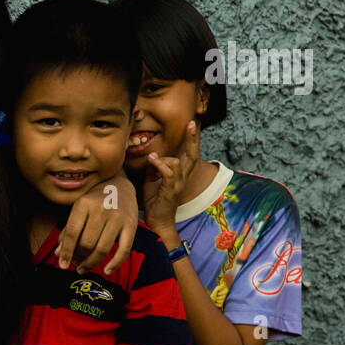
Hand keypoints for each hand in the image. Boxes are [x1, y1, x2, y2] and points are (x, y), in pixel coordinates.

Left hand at [56, 173, 137, 274]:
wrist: (119, 184)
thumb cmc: (94, 199)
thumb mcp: (78, 209)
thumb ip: (68, 231)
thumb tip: (58, 254)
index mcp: (84, 204)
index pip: (72, 233)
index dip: (66, 252)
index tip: (62, 265)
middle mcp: (101, 209)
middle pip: (87, 243)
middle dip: (79, 258)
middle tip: (75, 265)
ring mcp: (118, 217)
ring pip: (102, 249)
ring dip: (92, 263)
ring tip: (84, 268)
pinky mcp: (132, 224)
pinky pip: (124, 249)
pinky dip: (115, 264)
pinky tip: (106, 271)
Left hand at [142, 121, 198, 241]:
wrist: (157, 220)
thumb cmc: (155, 200)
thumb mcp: (153, 179)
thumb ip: (155, 167)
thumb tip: (153, 155)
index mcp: (180, 174)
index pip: (189, 153)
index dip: (191, 139)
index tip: (192, 124)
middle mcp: (183, 177)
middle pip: (193, 154)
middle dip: (192, 139)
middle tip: (192, 124)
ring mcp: (178, 183)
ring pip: (176, 162)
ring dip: (162, 159)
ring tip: (152, 159)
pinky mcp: (171, 189)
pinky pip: (169, 172)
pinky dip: (160, 164)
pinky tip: (152, 160)